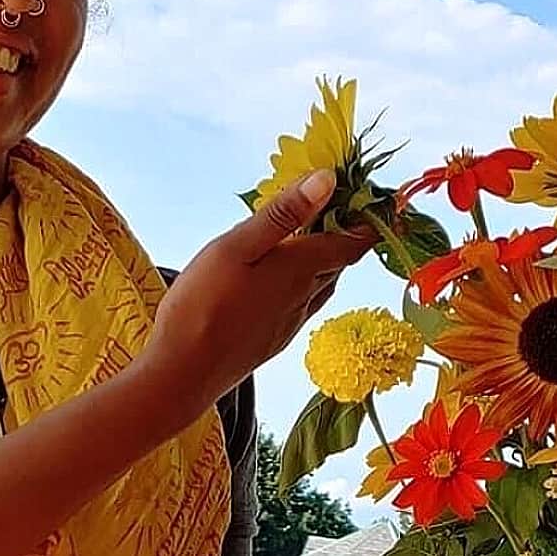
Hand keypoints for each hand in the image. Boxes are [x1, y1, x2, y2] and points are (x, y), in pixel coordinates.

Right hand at [144, 170, 376, 411]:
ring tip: (312, 237)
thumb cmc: (203, 305)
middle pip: (339, 262)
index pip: (352, 242)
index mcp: (301, 269)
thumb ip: (283, 213)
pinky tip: (284, 280)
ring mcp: (291, 322)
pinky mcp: (275, 340)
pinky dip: (306, 283)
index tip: (373, 200)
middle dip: (344, 233)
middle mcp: (305, 297)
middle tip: (336, 206)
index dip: (367, 221)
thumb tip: (328, 180)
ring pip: (323, 285)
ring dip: (326, 260)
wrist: (183, 375)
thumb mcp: (237, 246)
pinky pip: (304, 304)